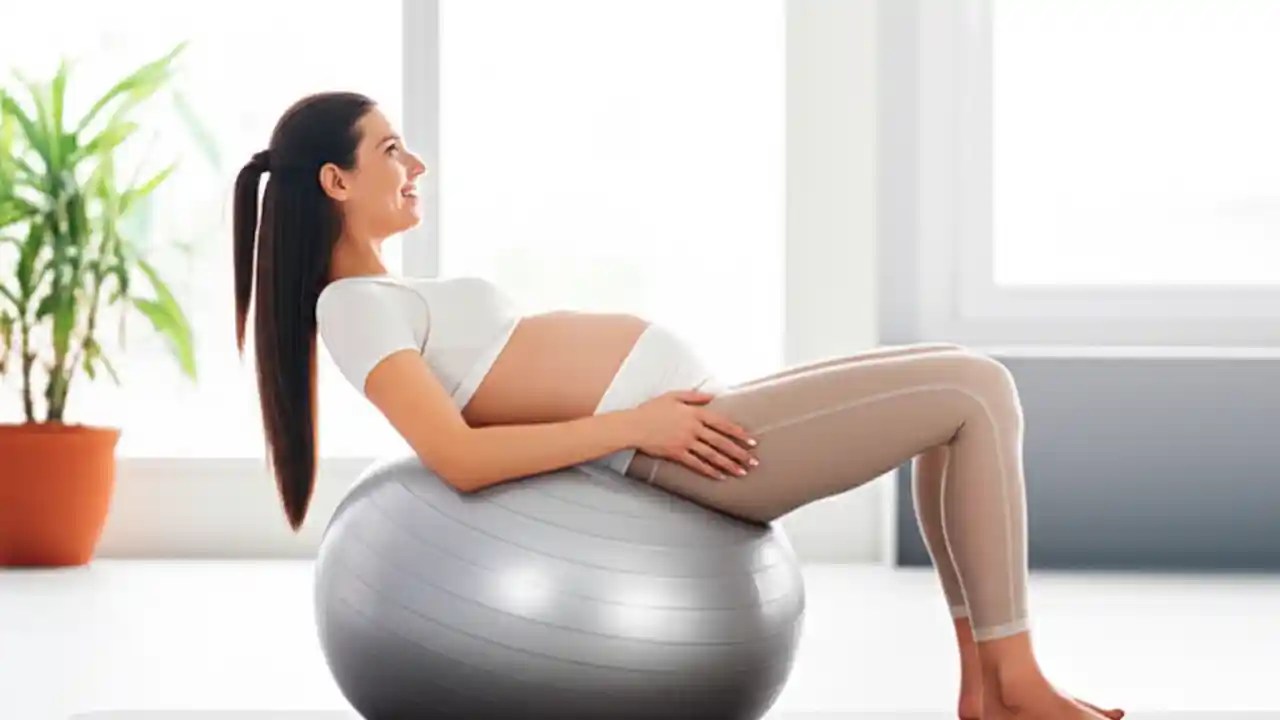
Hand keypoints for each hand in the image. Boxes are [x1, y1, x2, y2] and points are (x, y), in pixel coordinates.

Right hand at [628, 389, 758, 479]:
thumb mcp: (673, 396)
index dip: (738, 433)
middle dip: (739, 452)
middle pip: (720, 442)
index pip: (722, 423)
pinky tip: (719, 476)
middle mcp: (693, 428)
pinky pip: (697, 464)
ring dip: (728, 464)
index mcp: (694, 413)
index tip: (751, 441)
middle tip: (753, 461)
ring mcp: (685, 442)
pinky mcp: (677, 454)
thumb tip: (712, 396)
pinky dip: (709, 470)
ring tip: (741, 472)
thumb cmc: (651, 409)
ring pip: (712, 455)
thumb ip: (694, 396)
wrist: (633, 425)